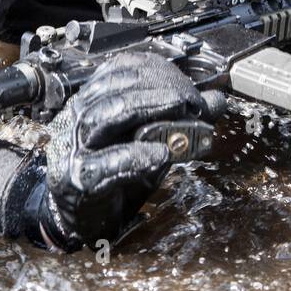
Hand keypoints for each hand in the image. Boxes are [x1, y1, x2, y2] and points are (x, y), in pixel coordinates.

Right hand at [26, 51, 225, 251]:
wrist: (80, 220)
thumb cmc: (114, 176)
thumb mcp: (149, 142)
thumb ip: (178, 122)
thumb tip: (216, 102)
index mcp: (94, 101)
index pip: (121, 70)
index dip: (159, 73)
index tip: (190, 89)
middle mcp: (79, 119)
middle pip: (115, 90)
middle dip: (159, 89)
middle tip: (193, 101)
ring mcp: (74, 148)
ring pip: (105, 116)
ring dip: (148, 108)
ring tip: (182, 111)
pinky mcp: (76, 179)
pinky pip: (104, 162)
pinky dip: (135, 155)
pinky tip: (161, 154)